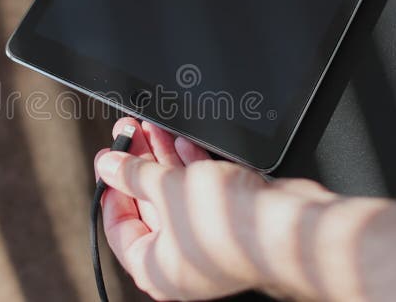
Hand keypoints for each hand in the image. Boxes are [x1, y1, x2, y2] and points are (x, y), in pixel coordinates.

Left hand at [95, 118, 337, 300]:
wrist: (289, 228)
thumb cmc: (228, 226)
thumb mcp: (165, 189)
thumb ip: (133, 175)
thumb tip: (108, 166)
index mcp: (155, 269)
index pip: (118, 227)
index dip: (109, 188)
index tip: (106, 160)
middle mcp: (180, 263)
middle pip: (148, 206)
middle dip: (137, 164)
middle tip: (126, 134)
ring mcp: (208, 243)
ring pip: (176, 196)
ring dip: (163, 159)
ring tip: (148, 127)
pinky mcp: (232, 224)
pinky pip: (203, 193)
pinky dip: (191, 168)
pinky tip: (180, 141)